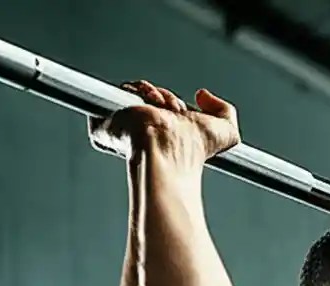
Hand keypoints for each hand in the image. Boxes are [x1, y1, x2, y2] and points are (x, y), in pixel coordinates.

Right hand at [88, 80, 240, 162]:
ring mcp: (120, 125)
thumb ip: (226, 111)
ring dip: (150, 95)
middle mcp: (140, 129)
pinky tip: (143, 109)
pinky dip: (130, 94)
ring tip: (158, 112)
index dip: (174, 102)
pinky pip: (112, 93)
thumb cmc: (193, 151)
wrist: (169, 149)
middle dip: (165, 98)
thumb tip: (203, 95)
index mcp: (162, 132)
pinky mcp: (103, 123)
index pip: (163, 101)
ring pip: (133, 90)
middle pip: (148, 93)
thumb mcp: (226, 132)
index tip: (183, 114)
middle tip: (171, 114)